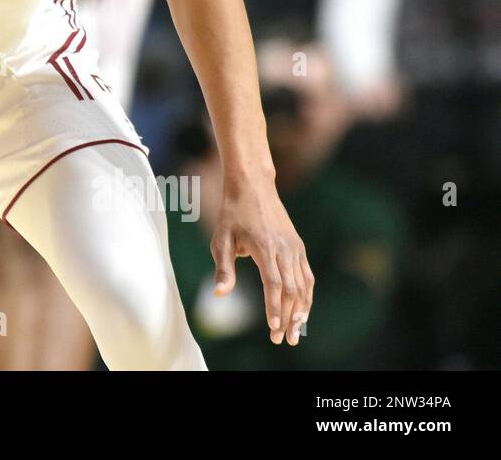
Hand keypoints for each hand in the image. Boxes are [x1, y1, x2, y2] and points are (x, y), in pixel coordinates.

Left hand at [210, 179, 313, 345]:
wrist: (253, 186)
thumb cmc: (232, 213)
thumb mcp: (221, 239)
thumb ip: (224, 268)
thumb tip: (220, 294)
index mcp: (265, 247)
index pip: (274, 284)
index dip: (275, 307)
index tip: (273, 327)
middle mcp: (284, 249)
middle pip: (292, 290)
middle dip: (288, 317)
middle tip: (283, 339)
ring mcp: (295, 248)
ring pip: (303, 285)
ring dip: (300, 310)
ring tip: (296, 332)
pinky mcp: (298, 247)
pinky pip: (307, 276)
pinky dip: (306, 295)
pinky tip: (302, 311)